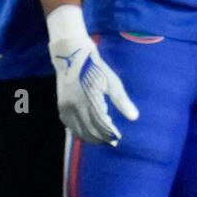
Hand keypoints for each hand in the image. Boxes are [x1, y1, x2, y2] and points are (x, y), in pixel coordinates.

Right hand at [47, 4, 137, 145]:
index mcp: (89, 102)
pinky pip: (70, 125)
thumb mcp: (112, 82)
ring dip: (91, 137)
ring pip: (79, 130)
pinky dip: (79, 131)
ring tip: (102, 138)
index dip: (110, 134)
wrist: (71, 56)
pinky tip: (87, 132)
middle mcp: (75, 107)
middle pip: (90, 131)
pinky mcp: (61, 106)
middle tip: (112, 141)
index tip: (118, 138)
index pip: (101, 126)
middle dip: (102, 138)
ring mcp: (66, 108)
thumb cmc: (96, 68)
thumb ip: (122, 101)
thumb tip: (134, 118)